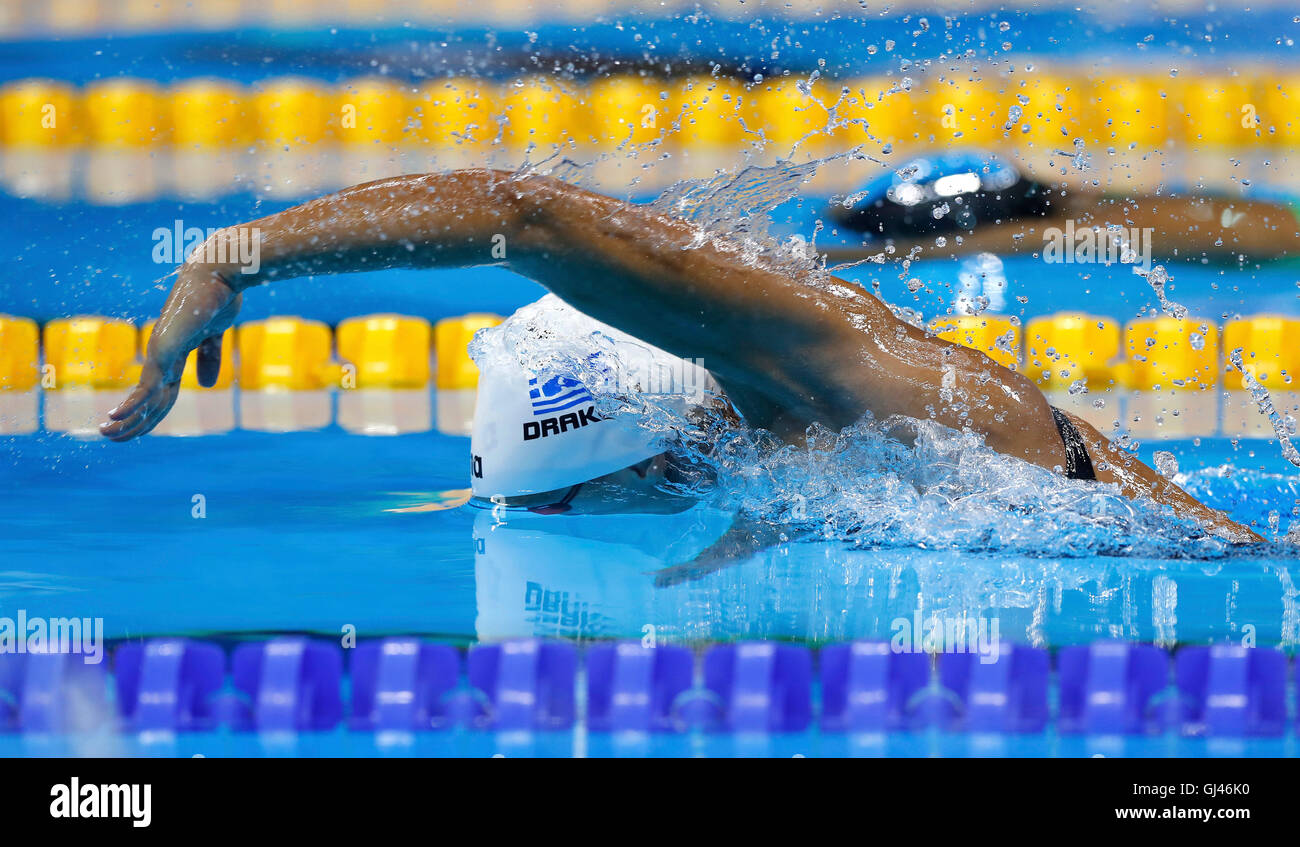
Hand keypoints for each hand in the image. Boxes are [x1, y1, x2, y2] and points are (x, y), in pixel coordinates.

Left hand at [100, 270, 242, 441]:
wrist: (218, 272)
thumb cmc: (219, 296)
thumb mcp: (216, 335)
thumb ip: (210, 358)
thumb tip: (205, 386)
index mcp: (174, 351)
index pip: (160, 391)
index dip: (148, 412)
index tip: (136, 427)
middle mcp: (163, 354)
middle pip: (148, 399)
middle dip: (131, 422)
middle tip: (109, 437)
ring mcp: (162, 352)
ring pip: (144, 398)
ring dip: (127, 419)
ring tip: (107, 434)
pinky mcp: (165, 350)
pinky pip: (149, 385)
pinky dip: (133, 404)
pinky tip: (117, 417)